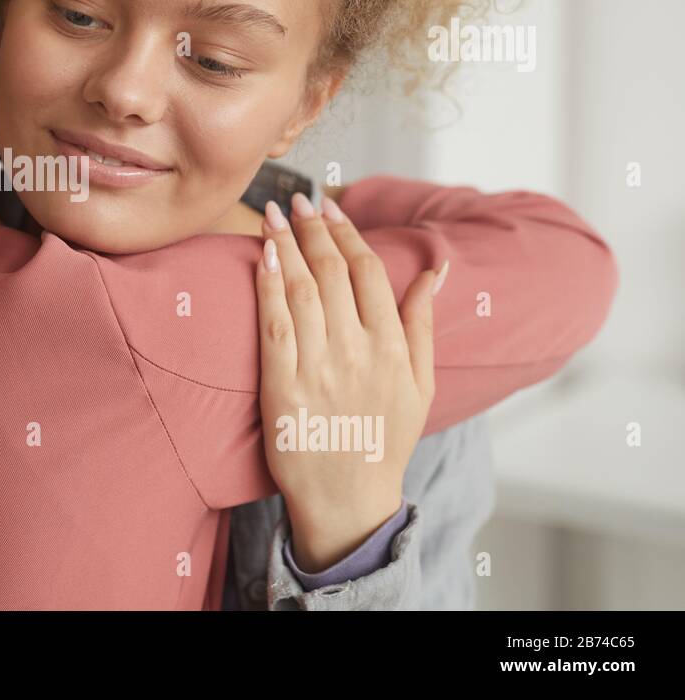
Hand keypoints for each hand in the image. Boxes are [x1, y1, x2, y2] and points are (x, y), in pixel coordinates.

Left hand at [255, 192, 443, 571]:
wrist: (348, 500)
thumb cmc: (384, 440)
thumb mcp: (421, 385)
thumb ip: (424, 324)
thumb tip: (436, 270)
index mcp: (393, 349)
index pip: (369, 272)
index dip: (349, 233)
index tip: (331, 207)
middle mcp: (359, 353)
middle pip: (333, 273)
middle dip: (314, 229)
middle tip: (297, 200)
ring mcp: (320, 369)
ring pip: (303, 291)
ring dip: (287, 246)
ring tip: (274, 215)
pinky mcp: (284, 387)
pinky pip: (275, 325)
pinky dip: (269, 286)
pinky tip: (263, 257)